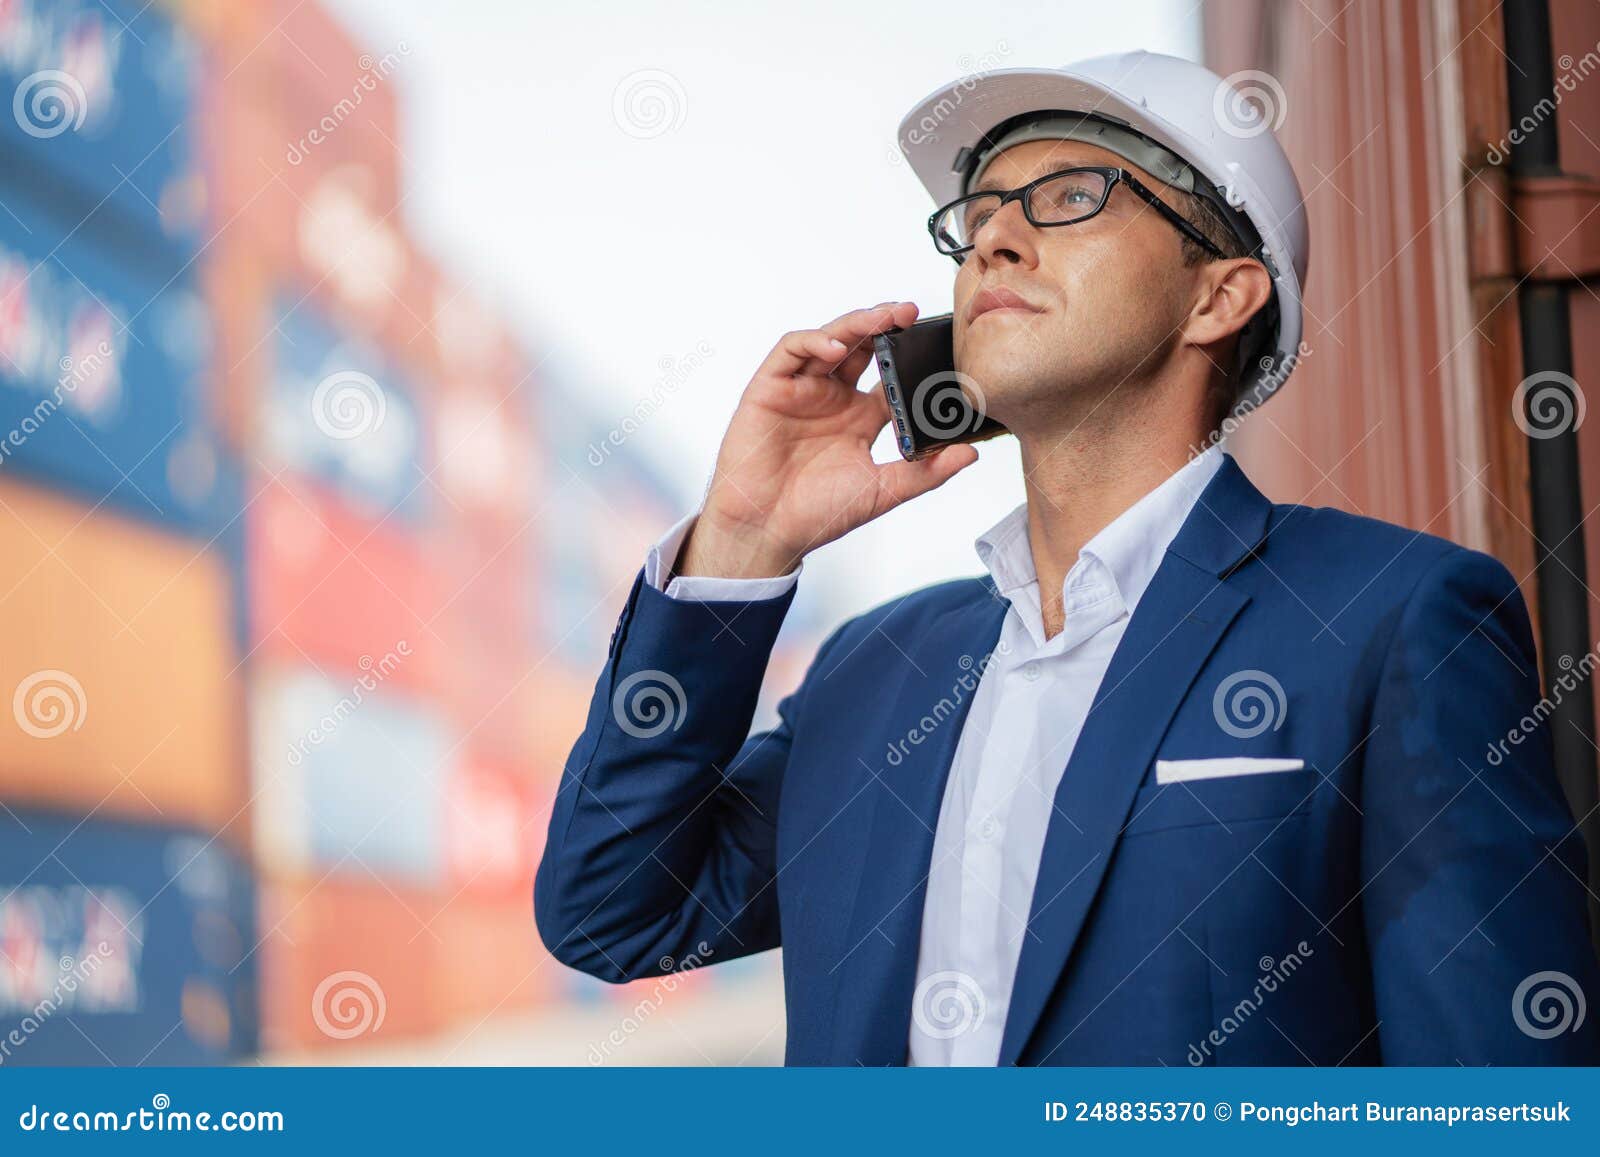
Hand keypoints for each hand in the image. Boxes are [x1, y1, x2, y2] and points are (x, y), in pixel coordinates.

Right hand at [675, 302, 978, 579]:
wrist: (767, 530)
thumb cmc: (817, 515)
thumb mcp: (882, 491)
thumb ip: (926, 472)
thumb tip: (970, 453)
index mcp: (860, 418)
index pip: (890, 374)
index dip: (912, 357)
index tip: (940, 346)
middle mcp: (832, 397)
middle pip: (863, 346)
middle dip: (887, 325)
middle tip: (913, 314)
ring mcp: (802, 389)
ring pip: (832, 339)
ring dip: (857, 323)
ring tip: (884, 318)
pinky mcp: (771, 387)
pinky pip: (792, 350)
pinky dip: (814, 341)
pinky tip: (836, 347)